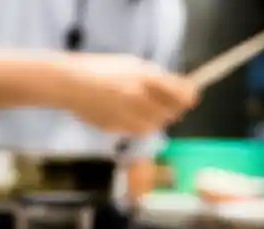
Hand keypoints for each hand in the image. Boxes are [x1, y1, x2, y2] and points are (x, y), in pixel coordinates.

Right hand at [57, 54, 199, 134]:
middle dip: (174, 109)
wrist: (71, 83)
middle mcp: (138, 98)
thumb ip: (156, 77)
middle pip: (171, 113)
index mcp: (144, 78)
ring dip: (156, 118)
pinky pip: (136, 130)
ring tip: (144, 106)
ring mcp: (127, 116)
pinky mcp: (116, 128)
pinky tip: (128, 113)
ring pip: (155, 125)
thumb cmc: (102, 69)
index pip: (181, 93)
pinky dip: (139, 124)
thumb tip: (181, 87)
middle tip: (171, 103)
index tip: (193, 96)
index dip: (190, 96)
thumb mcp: (133, 64)